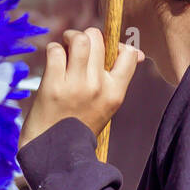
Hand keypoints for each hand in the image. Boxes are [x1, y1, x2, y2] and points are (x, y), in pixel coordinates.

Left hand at [19, 27, 143, 148]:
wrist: (55, 153)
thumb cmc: (79, 125)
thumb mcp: (106, 105)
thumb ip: (117, 79)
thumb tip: (137, 53)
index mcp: (115, 93)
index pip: (128, 54)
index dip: (116, 44)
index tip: (105, 50)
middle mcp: (98, 87)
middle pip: (97, 38)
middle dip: (86, 36)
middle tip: (76, 46)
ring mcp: (76, 85)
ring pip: (79, 39)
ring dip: (69, 37)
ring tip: (65, 46)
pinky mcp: (53, 86)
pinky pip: (55, 51)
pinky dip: (53, 50)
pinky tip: (53, 62)